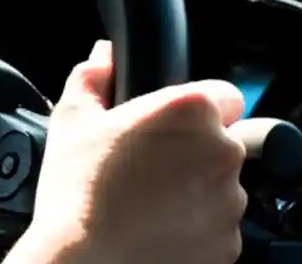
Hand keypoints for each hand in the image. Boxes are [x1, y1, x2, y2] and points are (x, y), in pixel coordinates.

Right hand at [9, 40, 246, 263]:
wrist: (85, 263)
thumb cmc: (78, 192)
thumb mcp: (72, 120)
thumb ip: (92, 78)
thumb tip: (104, 58)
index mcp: (190, 111)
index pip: (225, 94)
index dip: (197, 109)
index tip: (173, 126)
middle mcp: (222, 153)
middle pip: (223, 143)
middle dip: (194, 153)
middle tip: (149, 168)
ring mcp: (230, 204)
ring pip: (221, 189)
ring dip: (196, 193)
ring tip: (148, 204)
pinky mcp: (230, 247)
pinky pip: (217, 229)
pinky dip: (195, 230)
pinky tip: (156, 230)